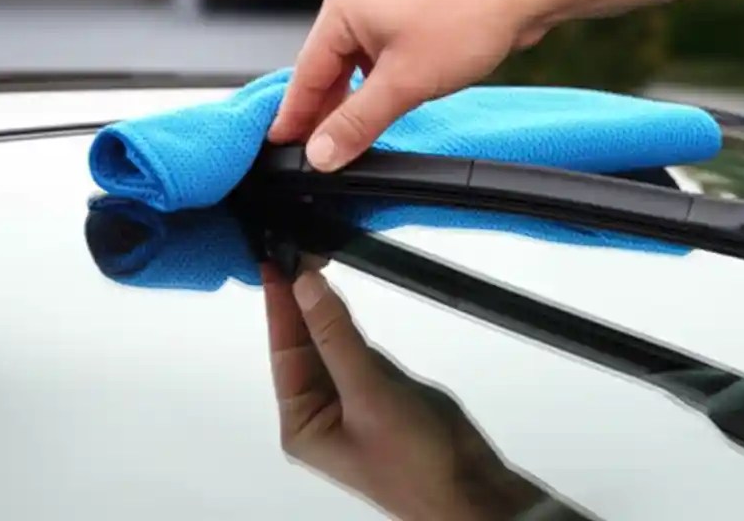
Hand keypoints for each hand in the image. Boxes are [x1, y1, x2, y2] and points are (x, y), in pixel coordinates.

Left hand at [262, 262, 547, 519]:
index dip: (278, 306)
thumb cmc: (413, 459)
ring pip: (330, 344)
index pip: (284, 352)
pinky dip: (350, 324)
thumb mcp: (370, 393)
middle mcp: (319, 413)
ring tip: (314, 260)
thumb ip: (337, 336)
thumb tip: (304, 285)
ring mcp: (351, 402)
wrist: (470, 493)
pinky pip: (357, 350)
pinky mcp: (382, 394)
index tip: (273, 261)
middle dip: (301, 302)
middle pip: (304, 346)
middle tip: (300, 250)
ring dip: (325, 309)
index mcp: (302, 424)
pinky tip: (341, 297)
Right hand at [268, 0, 547, 171]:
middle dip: (324, 114)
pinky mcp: (414, 20)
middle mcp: (358, 4)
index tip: (280, 148)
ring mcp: (387, 10)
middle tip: (317, 158)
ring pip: (358, 70)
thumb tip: (321, 154)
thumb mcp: (404, 83)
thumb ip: (357, 122)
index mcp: (342, 8)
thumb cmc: (466, 16)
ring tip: (348, 145)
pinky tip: (384, 115)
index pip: (304, 73)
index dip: (293, 116)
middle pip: (328, 71)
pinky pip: (384, 63)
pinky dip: (379, 90)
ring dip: (356, 105)